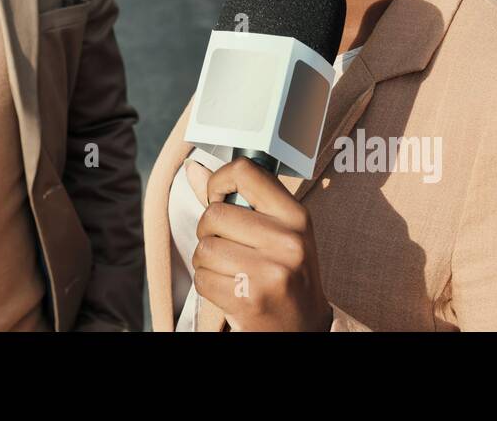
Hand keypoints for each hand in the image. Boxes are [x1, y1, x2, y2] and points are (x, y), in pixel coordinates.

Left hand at [192, 156, 332, 330]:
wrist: (303, 328)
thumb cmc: (286, 275)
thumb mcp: (276, 232)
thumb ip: (236, 200)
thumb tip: (193, 169)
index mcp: (295, 216)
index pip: (245, 171)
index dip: (219, 181)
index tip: (218, 198)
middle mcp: (288, 241)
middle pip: (215, 214)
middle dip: (209, 232)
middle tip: (228, 247)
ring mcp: (271, 272)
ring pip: (205, 248)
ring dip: (206, 262)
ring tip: (230, 270)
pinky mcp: (250, 300)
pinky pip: (202, 279)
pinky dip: (207, 284)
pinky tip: (230, 289)